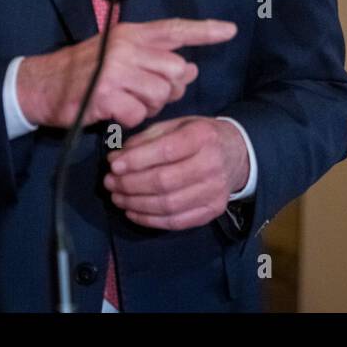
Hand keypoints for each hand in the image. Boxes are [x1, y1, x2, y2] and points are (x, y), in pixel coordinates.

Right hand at [16, 18, 236, 128]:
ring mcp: (116, 70)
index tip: (230, 30)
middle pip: (177, 70)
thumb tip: (192, 69)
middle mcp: (126, 46)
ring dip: (149, 106)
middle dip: (170, 88)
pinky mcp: (106, 94)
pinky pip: (138, 114)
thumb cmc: (84, 72)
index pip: (175, 28)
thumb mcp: (119, 56)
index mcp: (131, 33)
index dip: (205, 30)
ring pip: (161, 94)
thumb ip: (155, 60)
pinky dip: (130, 120)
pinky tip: (114, 113)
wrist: (39, 86)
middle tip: (148, 93)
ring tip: (128, 102)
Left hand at [103, 116, 250, 229]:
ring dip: (135, 203)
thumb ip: (147, 139)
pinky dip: (149, 220)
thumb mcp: (177, 125)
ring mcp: (214, 191)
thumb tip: (117, 157)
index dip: (135, 161)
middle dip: (130, 184)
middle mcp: (212, 164)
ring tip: (117, 196)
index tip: (113, 165)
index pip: (165, 151)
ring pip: (167, 205)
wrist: (236, 154)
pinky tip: (133, 211)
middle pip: (163, 181)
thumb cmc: (199, 137)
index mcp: (203, 137)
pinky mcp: (212, 211)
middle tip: (109, 182)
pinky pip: (175, 221)